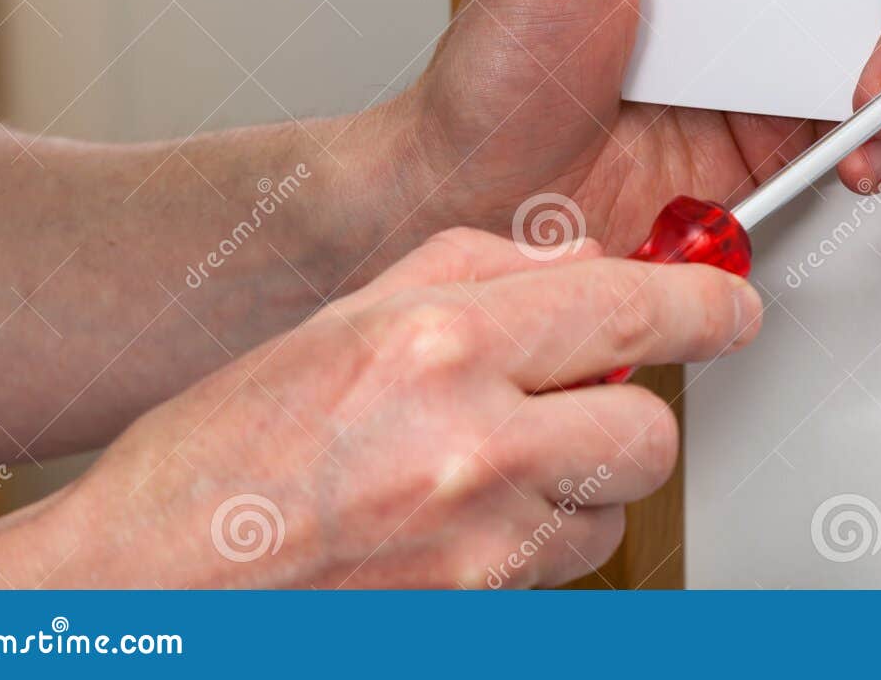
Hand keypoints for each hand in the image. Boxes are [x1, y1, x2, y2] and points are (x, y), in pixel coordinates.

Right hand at [0, 228, 760, 588]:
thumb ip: (481, 271)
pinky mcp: (480, 616)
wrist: (151, 585)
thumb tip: (585, 264)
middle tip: (573, 406)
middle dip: (627, 417)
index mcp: (439, 346)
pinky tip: (458, 527)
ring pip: (610, 513)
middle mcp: (471, 448)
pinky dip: (533, 548)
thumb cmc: (223, 453)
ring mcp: (480, 549)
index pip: (630, 309)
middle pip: (648, 432)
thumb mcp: (348, 314)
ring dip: (573, 489)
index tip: (729, 307)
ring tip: (481, 475)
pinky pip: (559, 576)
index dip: (702, 304)